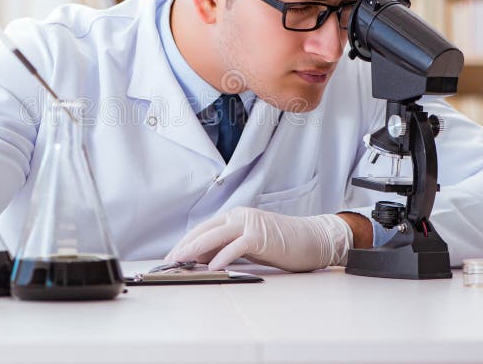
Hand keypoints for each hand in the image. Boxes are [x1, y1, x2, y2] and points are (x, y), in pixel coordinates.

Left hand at [164, 207, 353, 271]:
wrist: (313, 239)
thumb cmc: (283, 244)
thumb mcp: (250, 245)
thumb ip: (229, 248)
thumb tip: (204, 260)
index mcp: (235, 217)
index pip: (203, 229)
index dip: (185, 243)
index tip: (172, 257)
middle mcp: (239, 216)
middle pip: (204, 231)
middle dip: (184, 247)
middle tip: (169, 262)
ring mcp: (250, 224)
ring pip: (215, 235)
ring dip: (196, 250)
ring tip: (182, 262)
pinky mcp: (261, 235)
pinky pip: (236, 246)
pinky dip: (222, 257)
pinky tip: (212, 267)